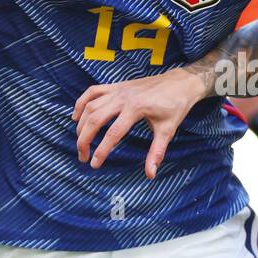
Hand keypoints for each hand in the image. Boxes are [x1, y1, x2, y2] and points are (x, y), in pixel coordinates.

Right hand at [72, 67, 207, 178]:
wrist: (181, 82)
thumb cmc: (175, 106)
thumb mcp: (167, 130)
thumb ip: (156, 152)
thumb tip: (150, 174)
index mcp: (136, 108)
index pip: (113, 133)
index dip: (101, 150)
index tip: (94, 164)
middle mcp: (123, 97)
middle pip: (95, 119)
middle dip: (84, 139)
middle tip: (83, 156)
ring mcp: (118, 90)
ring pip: (90, 106)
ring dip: (81, 124)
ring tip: (80, 142)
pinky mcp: (117, 85)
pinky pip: (92, 92)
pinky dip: (81, 103)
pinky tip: (76, 117)